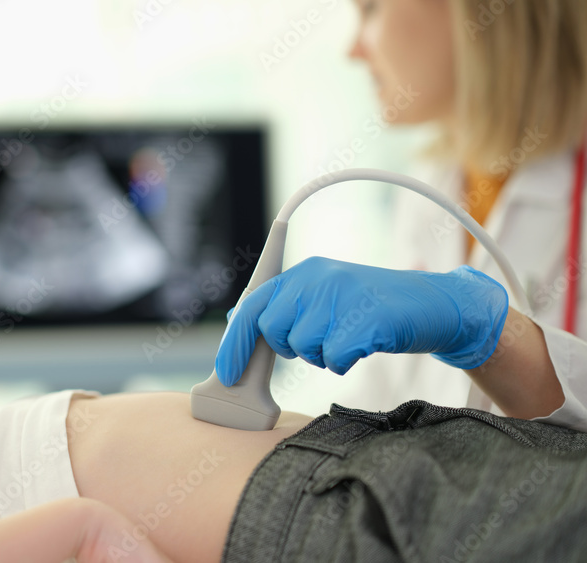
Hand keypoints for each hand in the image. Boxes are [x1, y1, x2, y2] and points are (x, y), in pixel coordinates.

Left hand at [214, 256, 508, 383]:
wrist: (434, 304)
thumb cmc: (372, 308)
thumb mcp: (323, 300)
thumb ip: (282, 308)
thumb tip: (232, 319)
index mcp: (303, 272)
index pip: (252, 305)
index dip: (235, 343)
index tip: (226, 374)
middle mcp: (318, 277)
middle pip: (275, 330)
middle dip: (292, 347)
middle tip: (321, 342)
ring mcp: (342, 295)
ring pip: (304, 348)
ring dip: (323, 356)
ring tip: (348, 339)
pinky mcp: (365, 317)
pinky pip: (334, 359)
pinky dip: (345, 363)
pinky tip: (362, 346)